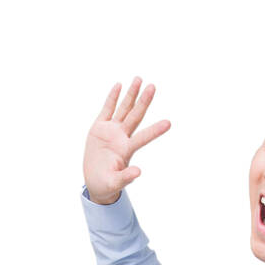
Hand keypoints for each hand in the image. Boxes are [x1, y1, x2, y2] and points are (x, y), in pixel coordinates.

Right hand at [83, 77, 170, 203]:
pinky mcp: (99, 128)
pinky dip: (112, 98)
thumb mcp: (115, 183)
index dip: (155, 130)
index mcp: (126, 150)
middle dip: (143, 102)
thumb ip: (126, 178)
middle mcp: (121, 137)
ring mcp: (111, 131)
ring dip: (131, 95)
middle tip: (153, 87)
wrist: (96, 182)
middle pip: (135, 116)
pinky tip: (119, 85)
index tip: (168, 123)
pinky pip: (107, 109)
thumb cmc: (107, 185)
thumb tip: (138, 172)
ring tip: (139, 79)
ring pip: (123, 109)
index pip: (143, 137)